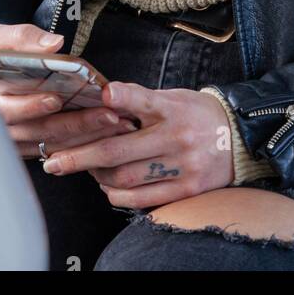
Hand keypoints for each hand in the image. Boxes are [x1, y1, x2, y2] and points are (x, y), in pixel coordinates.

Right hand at [0, 22, 134, 159]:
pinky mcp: (26, 147)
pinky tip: (103, 135)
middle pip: (39, 131)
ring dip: (84, 136)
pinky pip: (53, 150)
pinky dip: (78, 144)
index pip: (9, 109)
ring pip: (50, 143)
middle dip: (75, 124)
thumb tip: (54, 45)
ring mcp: (13, 140)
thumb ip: (22, 39)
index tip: (56, 100)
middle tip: (107, 115)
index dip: (32, 106)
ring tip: (115, 124)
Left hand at [40, 82, 234, 207]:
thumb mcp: (174, 96)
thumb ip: (141, 99)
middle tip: (54, 161)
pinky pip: (141, 199)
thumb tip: (105, 97)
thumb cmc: (197, 114)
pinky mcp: (185, 190)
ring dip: (97, 176)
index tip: (103, 95)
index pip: (144, 101)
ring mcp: (181, 167)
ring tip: (84, 169)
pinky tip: (107, 186)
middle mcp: (177, 138)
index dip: (122, 98)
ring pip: (126, 178)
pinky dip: (117, 194)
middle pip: (120, 151)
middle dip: (81, 157)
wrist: (239, 138)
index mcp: (173, 109)